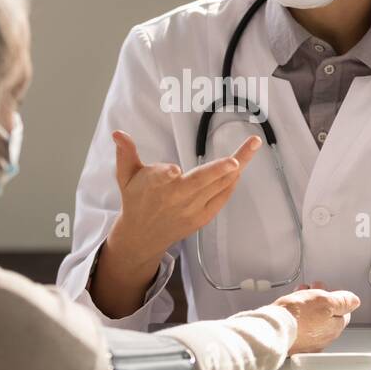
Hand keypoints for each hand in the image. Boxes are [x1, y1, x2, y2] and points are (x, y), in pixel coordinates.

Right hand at [107, 130, 259, 265]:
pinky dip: (232, 182)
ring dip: (237, 167)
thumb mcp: (125, 176)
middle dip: (222, 167)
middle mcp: (175, 199)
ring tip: (252, 147)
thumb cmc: (136, 200)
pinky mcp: (202, 217)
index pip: (161, 178)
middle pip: (202, 181)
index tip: (173, 170)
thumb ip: (125, 152)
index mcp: (154, 187)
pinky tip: (241, 167)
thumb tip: (118, 133)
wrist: (143, 236)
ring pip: (218, 186)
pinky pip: (222, 197)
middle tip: (240, 154)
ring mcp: (192, 209)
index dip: (166, 174)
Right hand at [272, 281, 360, 353]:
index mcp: (334, 328)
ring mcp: (308, 342)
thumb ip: (343, 300)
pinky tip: (291, 308)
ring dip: (308, 304)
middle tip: (311, 290)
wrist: (273, 329)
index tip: (326, 290)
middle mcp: (323, 339)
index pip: (344, 311)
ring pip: (313, 319)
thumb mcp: (325, 300)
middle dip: (320, 299)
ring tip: (298, 295)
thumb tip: (354, 301)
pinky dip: (298, 315)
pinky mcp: (294, 343)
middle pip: (327, 315)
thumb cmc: (297, 316)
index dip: (335, 297)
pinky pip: (301, 326)